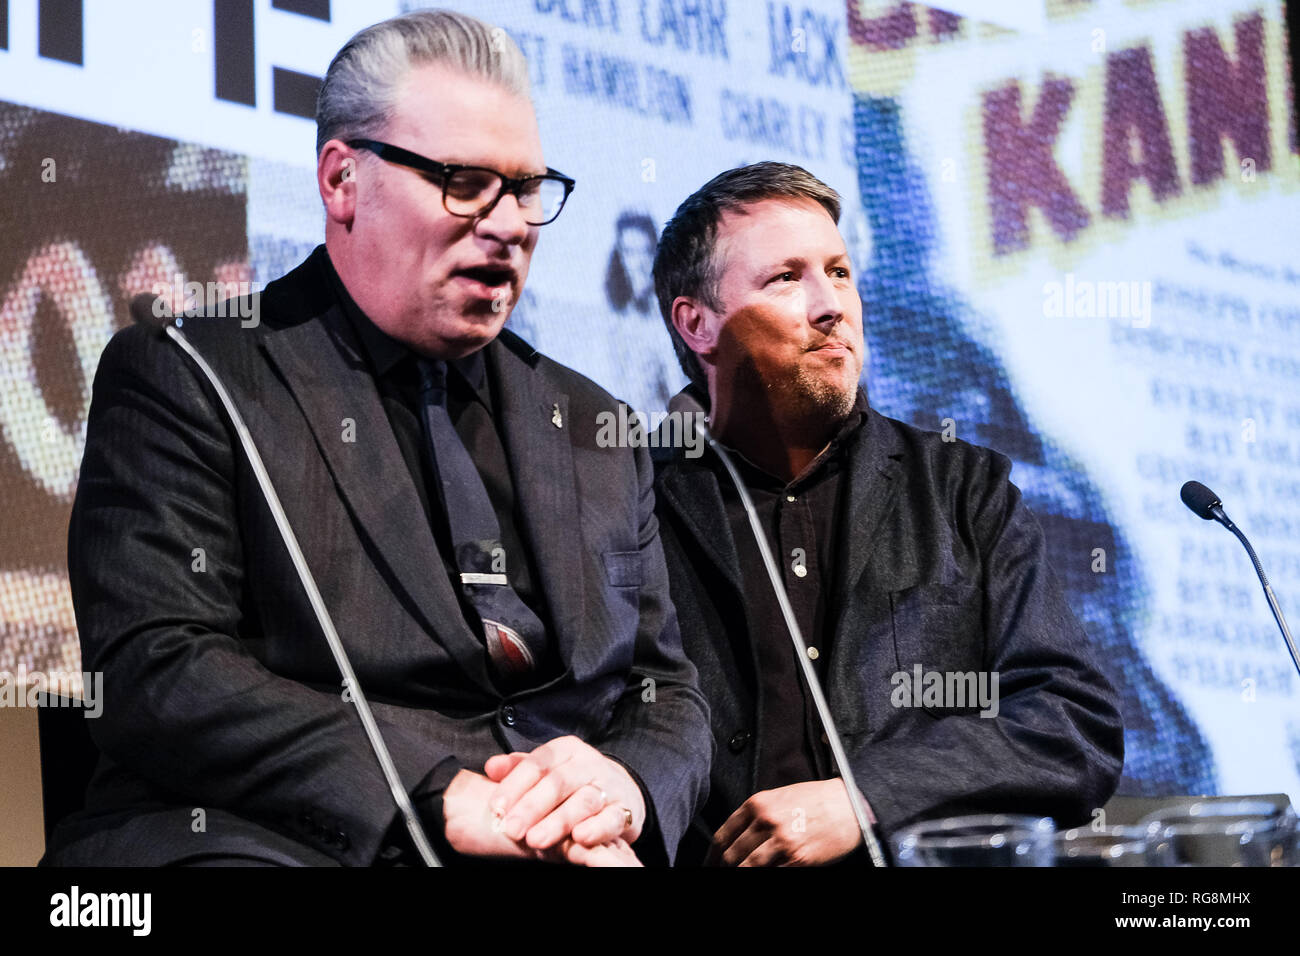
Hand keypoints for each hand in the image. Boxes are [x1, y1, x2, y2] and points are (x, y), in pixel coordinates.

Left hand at [441, 769, 642, 865]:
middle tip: (511, 830)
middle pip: (558, 782)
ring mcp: (608, 786)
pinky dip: (597, 828)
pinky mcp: (624, 810)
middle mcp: (588, 764)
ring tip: (536, 840)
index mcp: (565, 749)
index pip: (537, 763)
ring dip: (558, 821)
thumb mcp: (546, 769)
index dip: (514, 786)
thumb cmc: (572, 781)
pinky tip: (580, 837)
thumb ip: (517, 768)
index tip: (496, 809)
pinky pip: (612, 819)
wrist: (620, 790)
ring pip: (583, 801)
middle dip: (532, 807)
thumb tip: (491, 767)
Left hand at [707, 779, 869, 866]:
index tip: (711, 864)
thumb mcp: (779, 797)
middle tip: (719, 874)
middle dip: (723, 869)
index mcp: (757, 803)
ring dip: (739, 875)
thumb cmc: (815, 800)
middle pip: (731, 856)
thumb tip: (737, 838)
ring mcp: (781, 841)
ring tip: (737, 877)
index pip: (723, 836)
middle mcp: (765, 821)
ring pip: (747, 868)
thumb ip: (756, 814)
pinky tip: (762, 875)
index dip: (712, 856)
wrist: (848, 805)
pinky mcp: (797, 858)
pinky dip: (763, 876)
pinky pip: (772, 873)